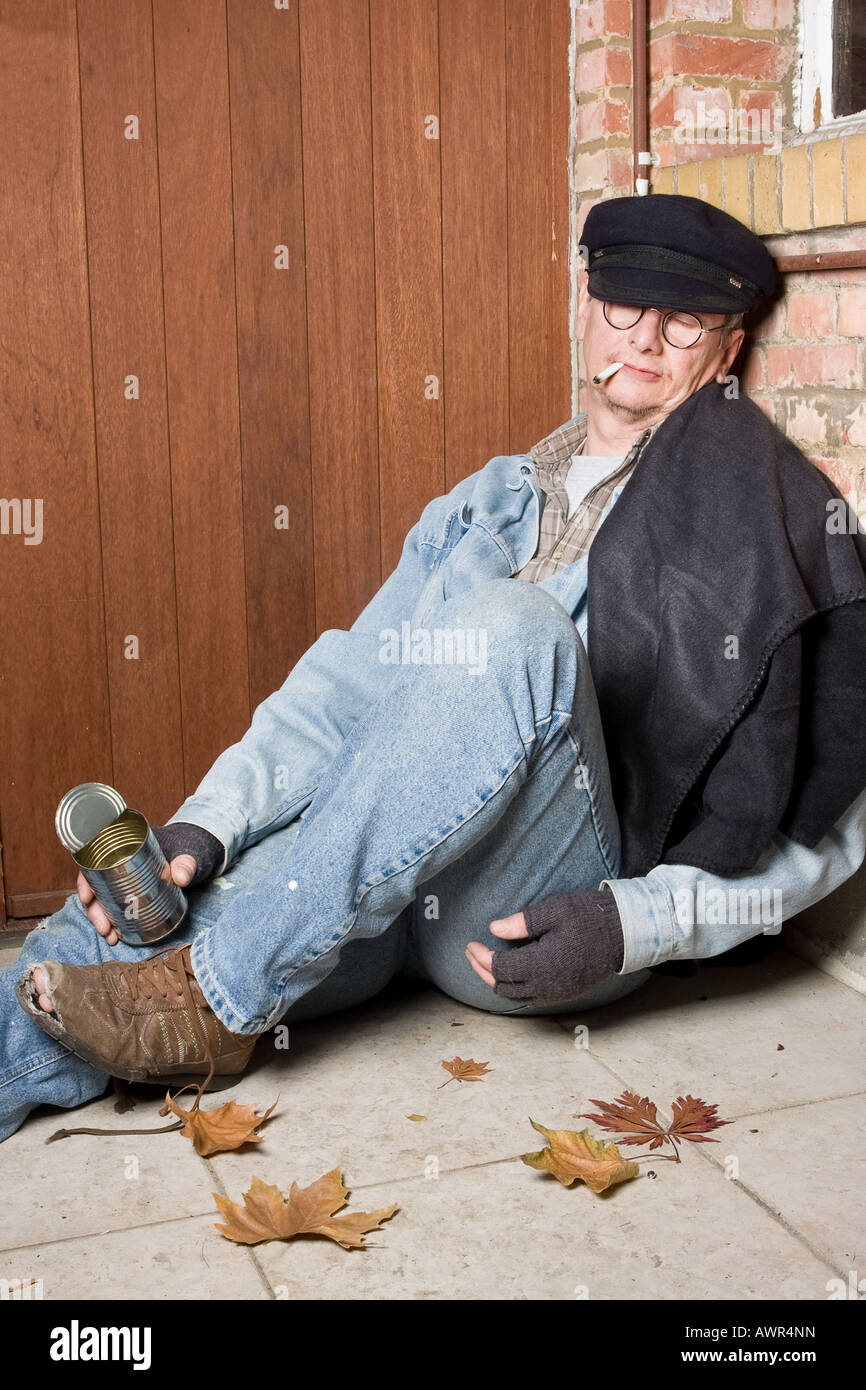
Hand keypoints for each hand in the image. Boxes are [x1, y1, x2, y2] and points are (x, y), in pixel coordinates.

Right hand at [76, 854, 196, 947]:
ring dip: (102, 918)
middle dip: (94, 910)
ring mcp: (126, 878)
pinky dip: (114, 920)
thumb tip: (181, 878)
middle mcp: (120, 862)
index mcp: (126, 846)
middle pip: (96, 886)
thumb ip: (186, 864)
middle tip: (104, 928)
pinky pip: (116, 905)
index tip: (86, 897)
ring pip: (104, 898)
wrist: (197, 851)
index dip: (85, 880)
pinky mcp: (134, 891)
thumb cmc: (188, 846)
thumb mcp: (187, 854)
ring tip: (109, 936)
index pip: (96, 861)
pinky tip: (115, 934)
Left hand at [465, 889, 624, 1005]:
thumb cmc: (589, 917)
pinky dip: (515, 988)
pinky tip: (511, 973)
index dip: (481, 957)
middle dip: (483, 971)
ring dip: (497, 981)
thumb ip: (522, 922)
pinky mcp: (565, 992)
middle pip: (503, 987)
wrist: (624, 933)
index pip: (500, 968)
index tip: (471, 943)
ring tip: (486, 962)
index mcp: (542, 964)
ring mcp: (557, 992)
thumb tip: (494, 929)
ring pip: (516, 996)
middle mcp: (547, 984)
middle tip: (472, 952)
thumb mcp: (555, 910)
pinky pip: (531, 998)